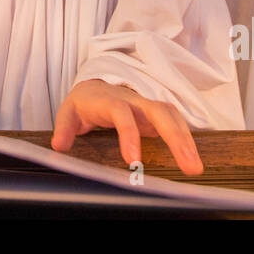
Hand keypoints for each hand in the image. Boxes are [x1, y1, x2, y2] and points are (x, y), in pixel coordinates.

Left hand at [52, 79, 202, 175]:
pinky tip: (193, 157)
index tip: (133, 159)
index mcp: (110, 100)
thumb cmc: (83, 103)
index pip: (122, 113)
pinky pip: (176, 120)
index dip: (129, 134)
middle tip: (187, 166)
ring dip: (186, 140)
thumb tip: (59, 146)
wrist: (94, 87)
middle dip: (174, 137)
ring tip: (195, 167)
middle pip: (158, 112)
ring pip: (171, 116)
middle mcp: (133, 100)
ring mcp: (147, 105)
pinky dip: (186, 137)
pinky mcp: (156, 112)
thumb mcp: (69, 113)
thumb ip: (65, 128)